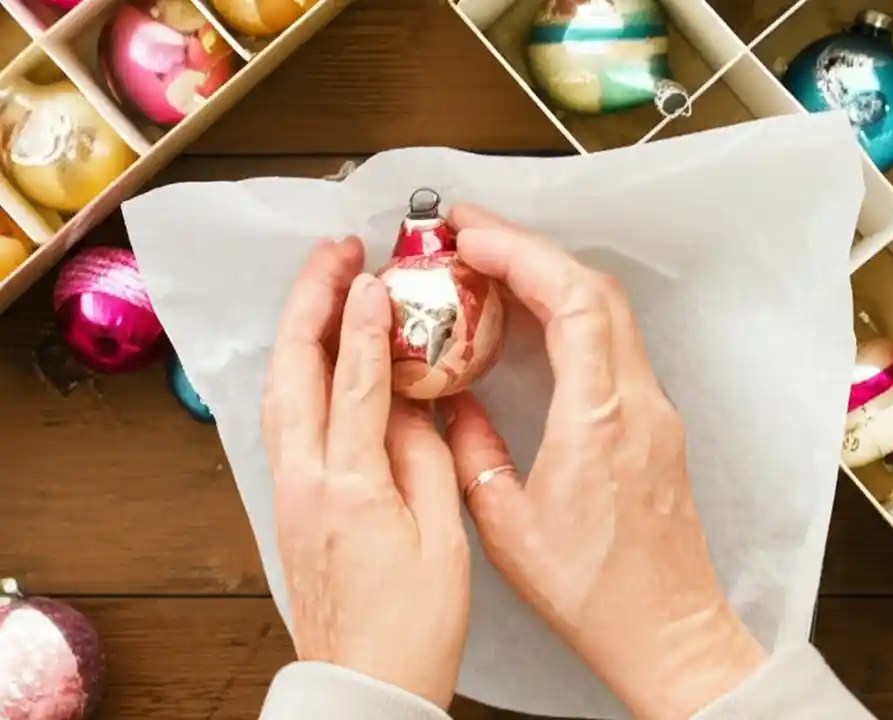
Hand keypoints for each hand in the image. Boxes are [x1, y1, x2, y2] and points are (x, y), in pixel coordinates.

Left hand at [261, 237, 468, 708]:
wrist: (365, 683)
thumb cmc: (411, 625)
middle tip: (337, 251)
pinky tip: (318, 353)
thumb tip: (413, 402)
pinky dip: (300, 368)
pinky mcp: (292, 501)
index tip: (374, 275)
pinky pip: (288, 415)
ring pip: (282, 388)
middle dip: (311, 300)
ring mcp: (290, 491)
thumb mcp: (441, 537)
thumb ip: (425, 458)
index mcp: (350, 488)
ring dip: (301, 328)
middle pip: (296, 370)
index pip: (354, 383)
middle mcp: (306, 482)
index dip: (364, 324)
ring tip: (325, 283)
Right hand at [439, 207, 765, 719]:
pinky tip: (533, 322)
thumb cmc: (595, 592)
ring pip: (609, 311)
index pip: (571, 300)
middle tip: (469, 236)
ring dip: (552, 277)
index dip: (520, 252)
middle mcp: (636, 401)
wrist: (665, 627)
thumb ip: (473, 452)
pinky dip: (571, 314)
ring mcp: (653, 409)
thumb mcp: (506, 525)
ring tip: (492, 269)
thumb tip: (452, 404)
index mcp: (599, 418)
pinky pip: (614, 343)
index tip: (468, 235)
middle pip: (594, 289)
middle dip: (530, 249)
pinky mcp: (655, 424)